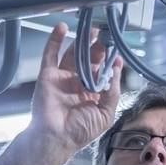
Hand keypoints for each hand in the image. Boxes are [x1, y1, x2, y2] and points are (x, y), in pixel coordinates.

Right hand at [29, 21, 123, 154]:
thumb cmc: (81, 130)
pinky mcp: (48, 75)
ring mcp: (63, 78)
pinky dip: (55, 40)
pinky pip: (51, 54)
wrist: (56, 137)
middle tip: (106, 35)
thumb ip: (113, 91)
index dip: (110, 61)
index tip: (117, 50)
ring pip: (73, 53)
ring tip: (92, 29)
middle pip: (89, 59)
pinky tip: (62, 27)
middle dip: (99, 47)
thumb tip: (117, 69)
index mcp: (93, 93)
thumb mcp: (105, 113)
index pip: (103, 72)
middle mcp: (78, 83)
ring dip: (82, 40)